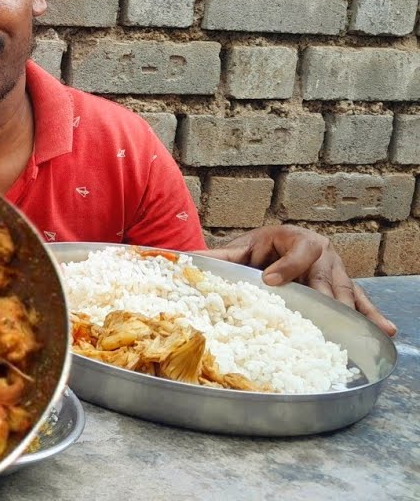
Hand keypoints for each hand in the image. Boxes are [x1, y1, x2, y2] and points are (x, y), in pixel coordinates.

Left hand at [197, 225, 395, 336]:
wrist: (280, 248)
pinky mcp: (345, 291)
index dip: (287, 266)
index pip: (298, 249)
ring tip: (356, 328)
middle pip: (326, 275)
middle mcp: (322, 254)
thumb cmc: (261, 250)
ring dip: (350, 312)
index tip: (270, 280)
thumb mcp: (242, 250)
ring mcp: (337, 273)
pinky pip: (360, 304)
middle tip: (319, 313)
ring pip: (345, 293)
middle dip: (322, 295)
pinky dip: (371, 317)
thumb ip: (219, 257)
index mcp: (296, 239)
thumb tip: (185, 259)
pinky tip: (384, 331)